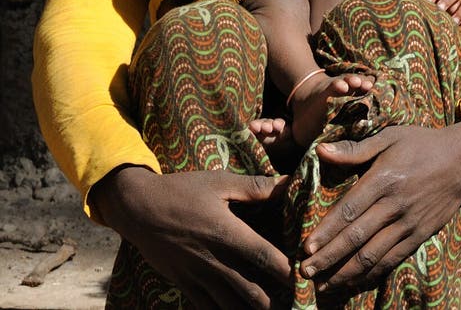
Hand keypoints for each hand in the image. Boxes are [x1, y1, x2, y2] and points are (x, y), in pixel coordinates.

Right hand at [91, 165, 290, 308]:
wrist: (138, 209)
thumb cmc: (181, 190)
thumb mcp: (218, 181)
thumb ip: (254, 186)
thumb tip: (287, 181)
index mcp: (226, 233)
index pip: (264, 257)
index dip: (286, 270)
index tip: (303, 275)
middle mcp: (214, 260)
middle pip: (252, 292)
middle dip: (275, 300)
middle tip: (293, 299)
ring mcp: (198, 277)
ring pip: (232, 307)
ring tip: (272, 309)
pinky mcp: (185, 285)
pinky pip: (209, 309)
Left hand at [300, 118, 460, 292]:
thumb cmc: (419, 144)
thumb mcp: (388, 137)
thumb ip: (354, 149)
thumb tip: (321, 151)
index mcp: (383, 179)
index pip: (348, 210)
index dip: (327, 231)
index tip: (306, 247)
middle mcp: (395, 205)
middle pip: (356, 238)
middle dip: (329, 257)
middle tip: (305, 271)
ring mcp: (409, 223)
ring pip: (373, 255)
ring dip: (346, 272)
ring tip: (324, 284)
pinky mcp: (420, 235)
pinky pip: (392, 259)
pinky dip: (372, 273)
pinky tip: (355, 280)